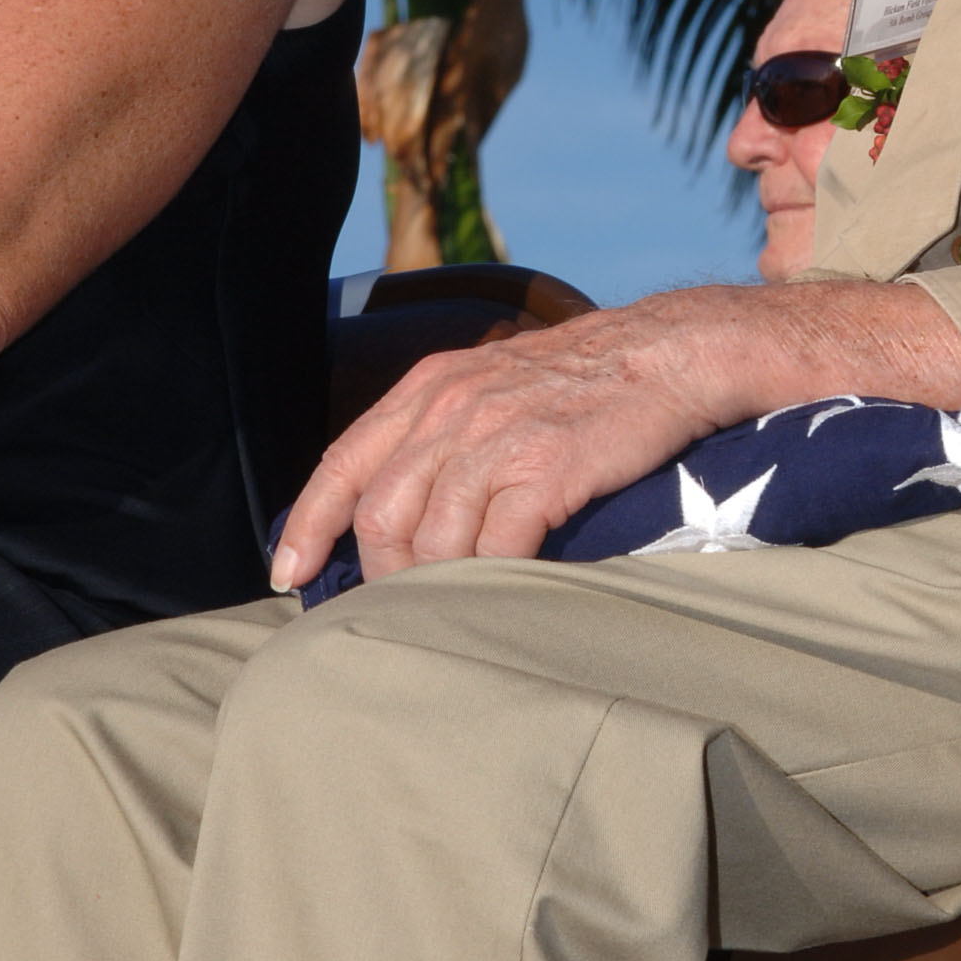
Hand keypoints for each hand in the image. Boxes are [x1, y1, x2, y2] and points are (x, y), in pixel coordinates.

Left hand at [273, 290, 753, 588]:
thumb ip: (443, 428)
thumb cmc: (587, 378)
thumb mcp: (494, 380)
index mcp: (432, 387)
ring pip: (434, 540)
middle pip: (380, 514)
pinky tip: (508, 590)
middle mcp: (453, 409)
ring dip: (439, 585)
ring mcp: (498, 438)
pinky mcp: (547, 469)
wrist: (670, 354)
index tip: (289, 575)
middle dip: (382, 572)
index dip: (308, 525)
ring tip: (458, 606)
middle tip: (403, 604)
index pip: (344, 462)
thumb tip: (402, 499)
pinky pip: (496, 548)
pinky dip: (494, 581)